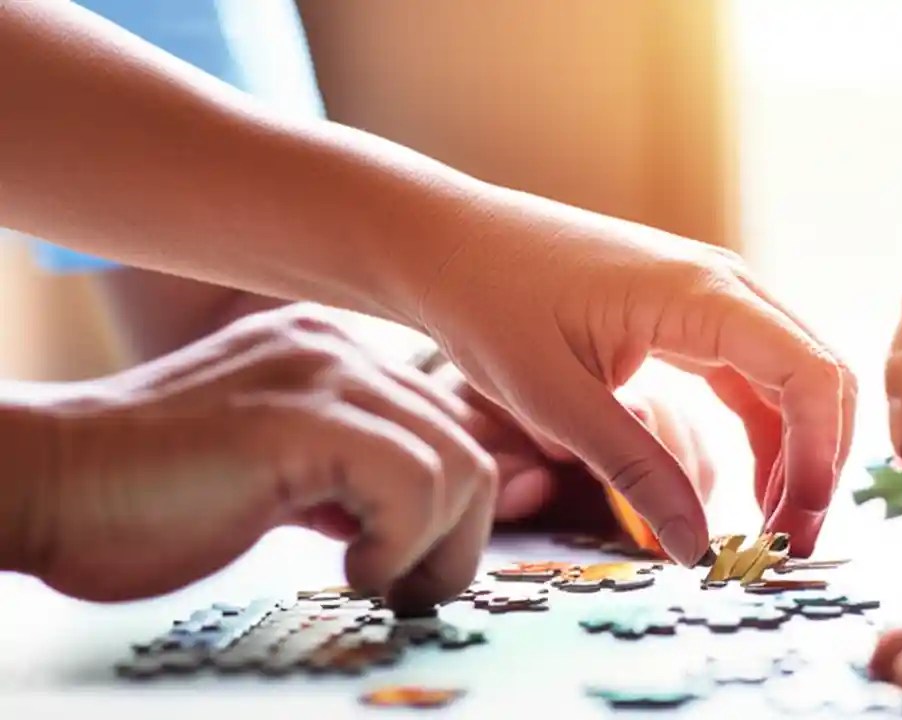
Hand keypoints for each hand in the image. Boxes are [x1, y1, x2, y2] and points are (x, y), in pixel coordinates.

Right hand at [25, 305, 496, 612]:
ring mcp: (320, 375)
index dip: (466, 499)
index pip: (451, 420)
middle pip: (469, 443)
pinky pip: (415, 483)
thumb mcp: (282, 477)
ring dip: (435, 548)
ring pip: (459, 464)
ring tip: (378, 580)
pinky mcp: (297, 420)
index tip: (443, 559)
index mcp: (335, 354)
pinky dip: (399, 547)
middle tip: (410, 589)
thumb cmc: (153, 495)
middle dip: (458, 535)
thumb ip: (356, 479)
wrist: (51, 483)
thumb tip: (438, 521)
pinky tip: (349, 571)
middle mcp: (338, 349)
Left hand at [417, 187, 853, 561]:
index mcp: (700, 293)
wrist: (447, 243)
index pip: (807, 372)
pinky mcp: (687, 313)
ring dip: (795, 450)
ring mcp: (708, 295)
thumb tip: (697, 548)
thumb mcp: (556, 398)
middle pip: (816, 375)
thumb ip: (634, 471)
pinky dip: (763, 430)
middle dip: (818, 462)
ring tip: (771, 527)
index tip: (800, 524)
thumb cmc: (489, 301)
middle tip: (788, 544)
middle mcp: (722, 285)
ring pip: (790, 377)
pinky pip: (751, 373)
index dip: (822, 454)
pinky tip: (749, 483)